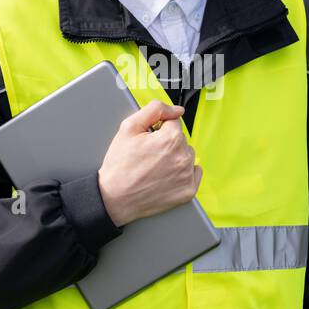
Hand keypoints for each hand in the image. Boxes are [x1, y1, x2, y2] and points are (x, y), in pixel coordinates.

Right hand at [97, 100, 201, 227]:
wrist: (114, 198)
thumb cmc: (119, 166)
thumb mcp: (129, 127)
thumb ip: (154, 110)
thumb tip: (176, 110)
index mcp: (171, 138)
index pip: (173, 122)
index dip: (158, 129)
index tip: (148, 141)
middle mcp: (183, 156)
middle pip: (181, 139)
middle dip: (167, 144)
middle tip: (148, 156)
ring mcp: (187, 175)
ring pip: (186, 156)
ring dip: (175, 158)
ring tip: (155, 168)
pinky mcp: (188, 190)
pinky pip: (194, 173)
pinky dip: (183, 173)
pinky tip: (166, 177)